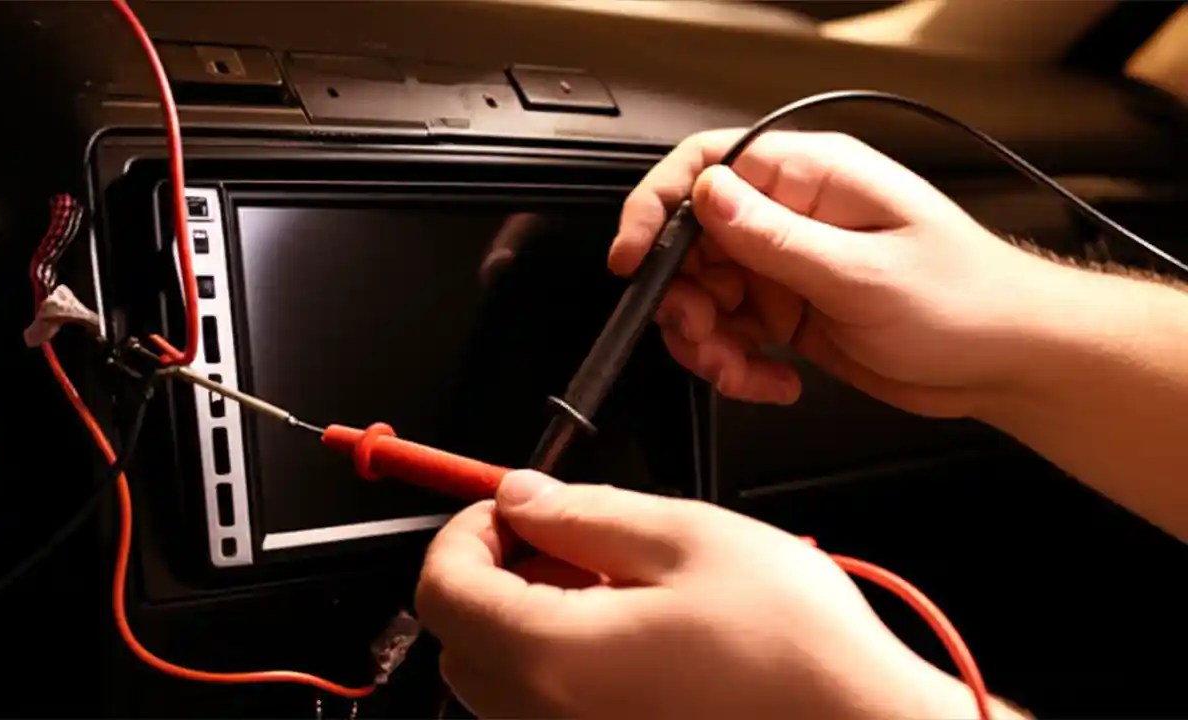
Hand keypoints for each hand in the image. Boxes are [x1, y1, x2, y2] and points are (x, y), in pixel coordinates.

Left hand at [416, 471, 986, 718]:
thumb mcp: (688, 538)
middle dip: (496, 571)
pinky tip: (635, 631)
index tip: (512, 506)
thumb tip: (520, 497)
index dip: (466, 530)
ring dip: (531, 615)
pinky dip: (563, 659)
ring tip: (619, 583)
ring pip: (503, 675)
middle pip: (462, 637)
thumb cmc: (797, 648)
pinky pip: (549, 706)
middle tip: (568, 537)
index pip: (442, 590)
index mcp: (551, 661)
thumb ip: (584, 513)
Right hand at [609, 130, 1068, 417]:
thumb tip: (706, 195)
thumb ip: (775, 237)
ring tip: (745, 371)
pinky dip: (738, 366)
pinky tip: (774, 380)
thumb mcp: (862, 272)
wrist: (1006, 363)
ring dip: (709, 343)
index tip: (635, 257)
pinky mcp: (789, 312)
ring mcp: (789, 266)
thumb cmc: (966, 302)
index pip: (708, 165)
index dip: (658, 204)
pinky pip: (732, 335)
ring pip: (705, 296)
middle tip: (706, 338)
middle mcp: (794, 217)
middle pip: (693, 242)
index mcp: (815, 180)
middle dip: (685, 298)